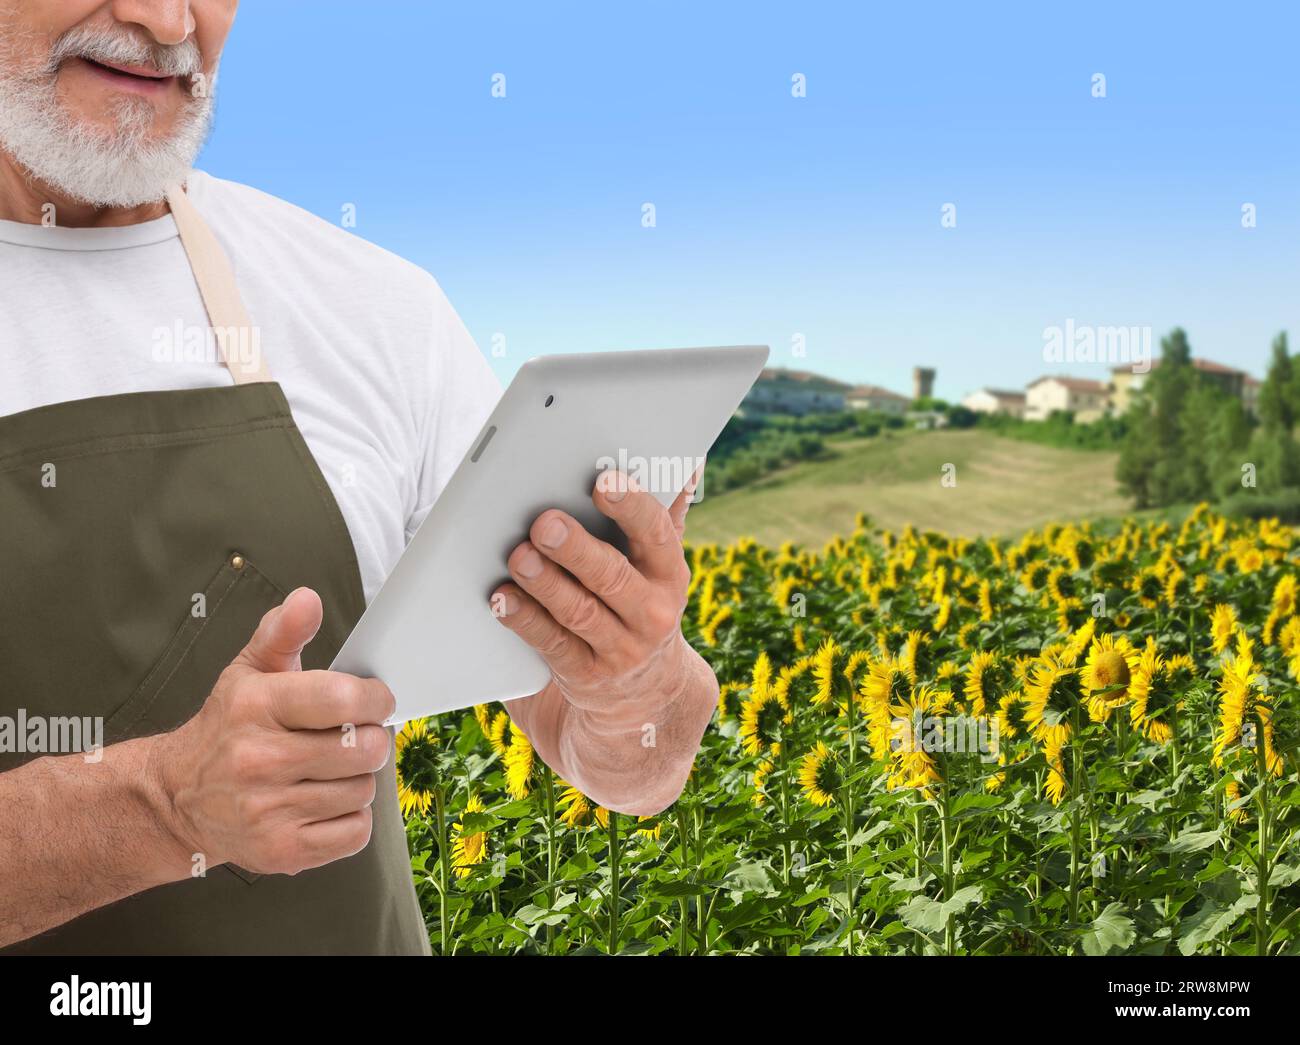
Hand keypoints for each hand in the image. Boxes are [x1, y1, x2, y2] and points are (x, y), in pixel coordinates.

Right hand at [149, 588, 395, 875]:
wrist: (175, 799)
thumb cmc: (225, 729)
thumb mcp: (247, 672)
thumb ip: (282, 632)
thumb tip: (307, 600)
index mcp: (256, 707)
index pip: (343, 699)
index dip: (375, 698)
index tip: (374, 700)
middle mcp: (259, 760)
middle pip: (364, 749)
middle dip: (370, 739)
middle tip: (355, 736)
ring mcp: (268, 810)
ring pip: (363, 790)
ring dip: (358, 779)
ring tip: (330, 769)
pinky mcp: (281, 852)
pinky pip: (356, 832)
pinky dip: (352, 818)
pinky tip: (326, 802)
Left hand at [491, 467, 718, 813]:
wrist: (645, 695)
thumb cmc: (640, 603)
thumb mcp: (659, 567)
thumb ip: (663, 515)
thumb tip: (685, 461)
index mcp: (670, 573)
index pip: (656, 534)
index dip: (632, 507)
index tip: (604, 480)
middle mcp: (652, 614)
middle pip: (612, 576)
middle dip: (577, 549)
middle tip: (543, 522)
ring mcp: (619, 649)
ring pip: (579, 612)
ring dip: (546, 584)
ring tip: (518, 556)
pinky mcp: (585, 676)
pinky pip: (551, 645)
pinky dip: (525, 620)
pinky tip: (501, 598)